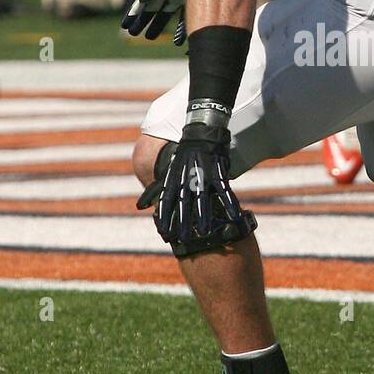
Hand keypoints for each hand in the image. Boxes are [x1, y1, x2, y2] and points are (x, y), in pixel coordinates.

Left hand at [151, 120, 255, 256]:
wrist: (200, 134)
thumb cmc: (183, 157)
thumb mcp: (167, 173)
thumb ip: (154, 190)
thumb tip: (139, 207)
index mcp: (173, 180)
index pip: (167, 202)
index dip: (165, 218)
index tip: (164, 234)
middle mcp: (186, 180)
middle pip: (184, 204)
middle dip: (183, 223)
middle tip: (183, 239)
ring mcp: (202, 177)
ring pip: (203, 200)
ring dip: (204, 217)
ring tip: (205, 232)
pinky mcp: (217, 173)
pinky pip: (223, 191)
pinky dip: (229, 203)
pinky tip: (234, 216)